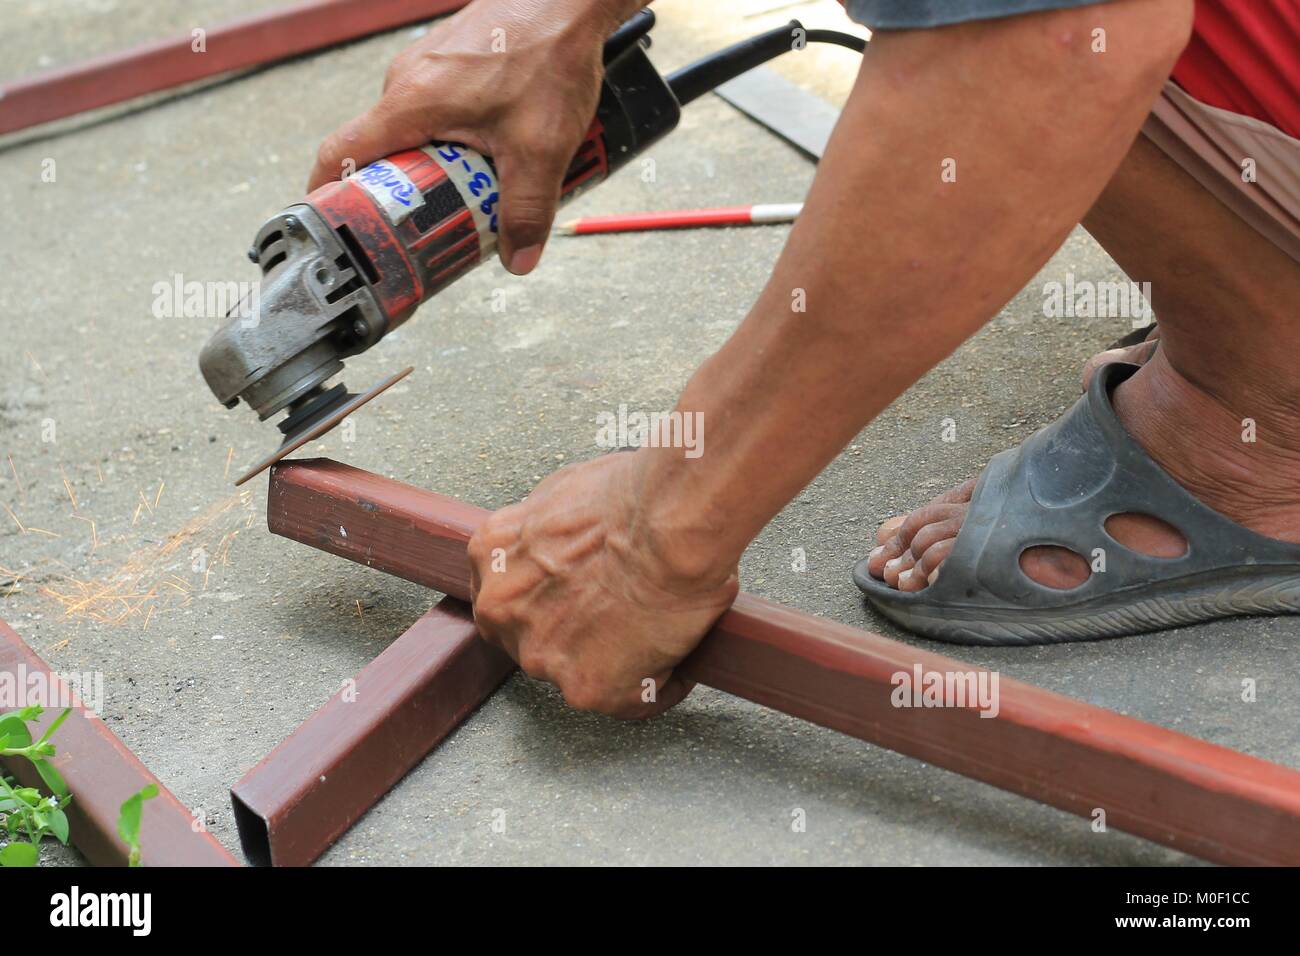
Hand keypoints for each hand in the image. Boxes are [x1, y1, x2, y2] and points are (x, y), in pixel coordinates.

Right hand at [308, 0, 636, 274]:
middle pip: (383, 150)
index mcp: (410, 103)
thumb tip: (518, 260)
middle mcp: (406, 80)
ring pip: (415, 130)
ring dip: (437, 165)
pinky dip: (454, 137)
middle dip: (404, 194)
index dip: (329, 194)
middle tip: (430, 228)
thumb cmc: (549, 55)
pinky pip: (437, 109)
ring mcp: (426, 66)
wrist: (570, 1)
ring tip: (472, 193)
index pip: (342, 153)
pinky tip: (492, 151)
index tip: (334, 225)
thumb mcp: (541, 150)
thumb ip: (526, 210)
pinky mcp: (450, 59)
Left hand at [467, 452, 739, 717]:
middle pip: (537, 636)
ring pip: (580, 673)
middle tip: (623, 615)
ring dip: (615, 661)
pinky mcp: (589, 689)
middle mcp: (503, 615)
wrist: (665, 522)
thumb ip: (550, 529)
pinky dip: (659, 684)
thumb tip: (570, 537)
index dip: (552, 594)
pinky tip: (679, 663)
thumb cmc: (629, 495)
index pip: (514, 593)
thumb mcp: (565, 492)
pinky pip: (632, 700)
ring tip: (659, 638)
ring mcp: (541, 657)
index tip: (581, 594)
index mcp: (491, 557)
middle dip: (576, 630)